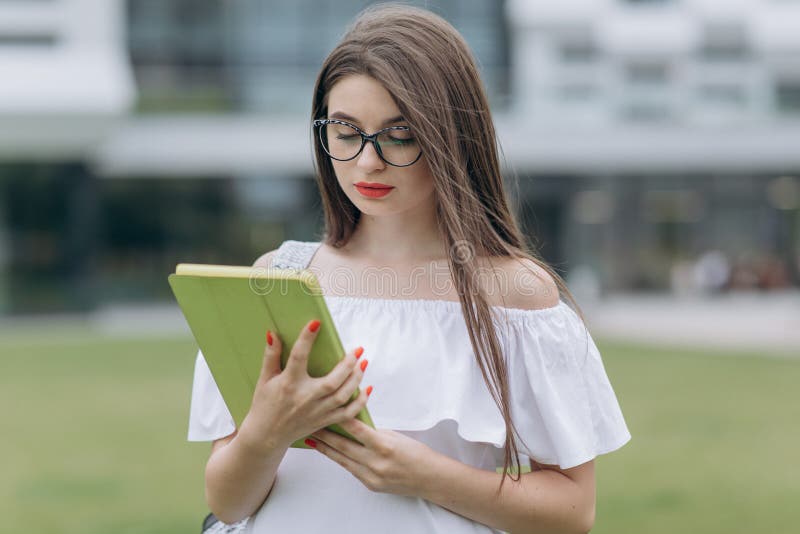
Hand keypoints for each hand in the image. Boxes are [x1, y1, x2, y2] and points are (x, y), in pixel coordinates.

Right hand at [237, 319, 368, 454]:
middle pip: (332, 381)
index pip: (299, 357)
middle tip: (358, 349)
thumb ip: (271, 356)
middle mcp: (305, 398)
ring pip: (343, 396)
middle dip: (348, 364)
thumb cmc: (264, 404)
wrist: (266, 436)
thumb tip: (274, 333)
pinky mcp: (324, 421)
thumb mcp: (264, 379)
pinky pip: (347, 413)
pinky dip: (360, 402)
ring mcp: (317, 412)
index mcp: (288, 384)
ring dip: (356, 379)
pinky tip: (367, 388)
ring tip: (363, 363)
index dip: (307, 338)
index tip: (316, 323)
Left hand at [309, 418, 435, 497]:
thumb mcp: (395, 437)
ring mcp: (371, 476)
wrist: (429, 478)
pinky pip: (350, 469)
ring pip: (342, 459)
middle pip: (343, 446)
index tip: (326, 410)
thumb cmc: (415, 453)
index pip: (357, 429)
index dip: (339, 418)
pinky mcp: (369, 484)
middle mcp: (376, 463)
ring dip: (326, 448)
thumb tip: (354, 423)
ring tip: (311, 439)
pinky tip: (329, 452)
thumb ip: (374, 432)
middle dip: (324, 435)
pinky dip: (340, 458)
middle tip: (309, 424)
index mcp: (384, 446)